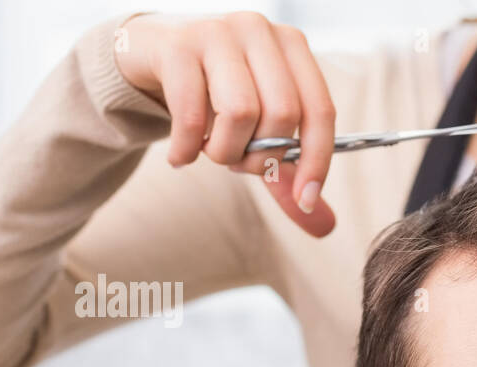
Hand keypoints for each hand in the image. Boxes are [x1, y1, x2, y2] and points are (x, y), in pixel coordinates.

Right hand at [114, 11, 336, 236]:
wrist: (152, 53)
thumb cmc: (215, 93)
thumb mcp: (256, 128)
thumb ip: (287, 173)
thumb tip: (324, 226)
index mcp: (292, 46)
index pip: (320, 110)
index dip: (317, 161)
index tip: (306, 199)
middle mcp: (259, 30)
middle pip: (282, 115)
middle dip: (261, 156)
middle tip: (238, 162)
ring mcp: (218, 32)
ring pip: (241, 114)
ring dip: (225, 152)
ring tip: (210, 152)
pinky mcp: (177, 45)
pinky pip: (191, 115)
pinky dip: (187, 149)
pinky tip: (180, 158)